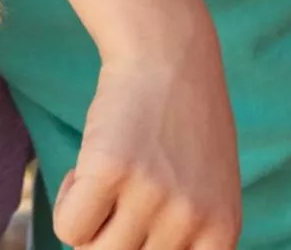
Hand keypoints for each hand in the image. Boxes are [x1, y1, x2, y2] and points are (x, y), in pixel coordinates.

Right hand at [54, 46, 241, 249]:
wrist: (171, 58)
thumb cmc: (181, 131)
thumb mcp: (206, 192)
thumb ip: (182, 238)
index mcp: (222, 231)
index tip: (139, 221)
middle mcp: (193, 219)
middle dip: (112, 238)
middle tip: (126, 195)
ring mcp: (155, 197)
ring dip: (89, 221)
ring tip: (115, 177)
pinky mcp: (112, 172)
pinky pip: (68, 227)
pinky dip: (69, 202)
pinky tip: (93, 167)